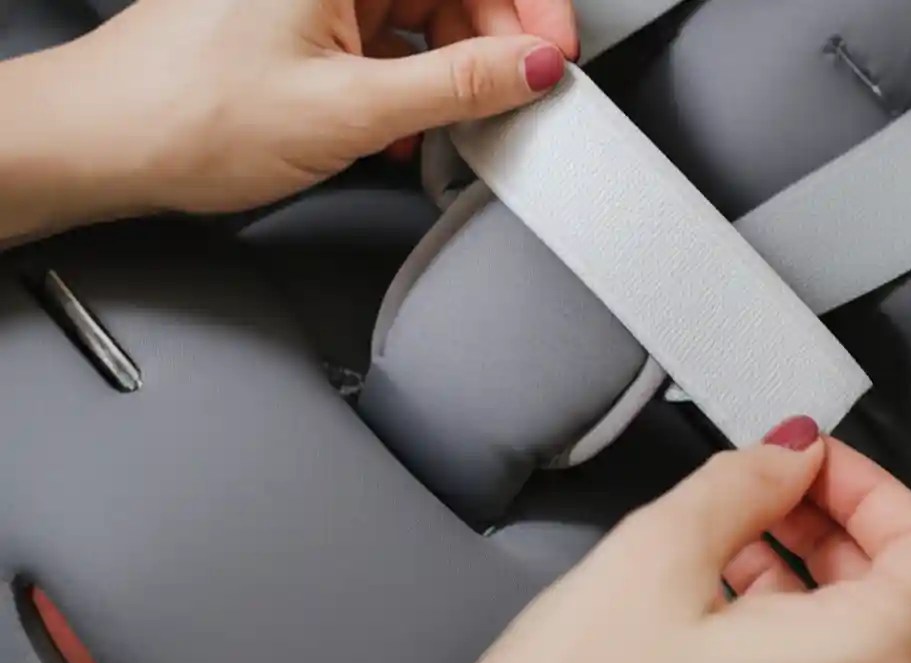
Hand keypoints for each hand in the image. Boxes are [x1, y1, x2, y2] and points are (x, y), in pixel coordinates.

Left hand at [0, 0, 575, 239]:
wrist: (103, 145)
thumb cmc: (185, 114)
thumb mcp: (349, 109)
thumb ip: (455, 85)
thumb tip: (528, 65)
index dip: (526, 4)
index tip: (552, 54)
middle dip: (492, 43)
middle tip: (515, 97)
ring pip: (422, 14)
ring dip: (449, 72)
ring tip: (452, 126)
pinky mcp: (304, 22)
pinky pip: (384, 39)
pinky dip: (408, 83)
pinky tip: (407, 128)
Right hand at [446, 419, 910, 662]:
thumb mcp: (656, 555)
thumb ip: (742, 482)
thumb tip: (789, 450)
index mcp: (857, 662)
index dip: (871, 481)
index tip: (809, 456)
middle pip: (895, 582)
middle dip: (831, 513)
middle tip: (768, 476)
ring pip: (848, 622)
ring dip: (799, 556)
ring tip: (727, 523)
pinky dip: (776, 609)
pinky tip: (712, 581)